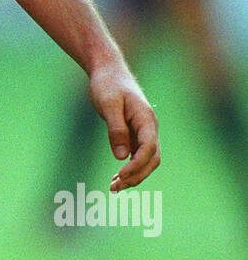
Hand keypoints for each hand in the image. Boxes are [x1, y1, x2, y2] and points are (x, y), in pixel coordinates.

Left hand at [88, 61, 160, 189]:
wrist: (108, 72)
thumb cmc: (108, 84)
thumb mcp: (108, 104)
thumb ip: (116, 129)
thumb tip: (121, 156)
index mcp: (146, 119)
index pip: (149, 148)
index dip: (136, 165)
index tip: (120, 174)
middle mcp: (149, 128)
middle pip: (152, 159)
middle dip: (136, 175)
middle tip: (115, 187)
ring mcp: (143, 132)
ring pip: (146, 160)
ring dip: (133, 175)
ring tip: (113, 187)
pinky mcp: (134, 135)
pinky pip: (136, 156)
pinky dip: (128, 168)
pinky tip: (115, 178)